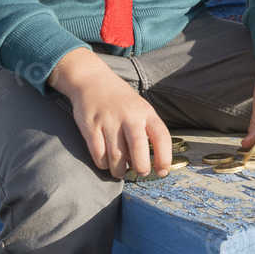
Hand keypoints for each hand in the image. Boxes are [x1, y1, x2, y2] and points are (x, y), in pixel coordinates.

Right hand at [53, 50, 172, 177]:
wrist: (93, 80)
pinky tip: (106, 162)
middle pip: (138, 148)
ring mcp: (109, 121)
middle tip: (140, 173)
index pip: (162, 137)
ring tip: (120, 171)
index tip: (162, 172)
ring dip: (119, 170)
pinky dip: (103, 164)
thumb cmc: (121, 101)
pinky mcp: (90, 126)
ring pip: (117, 156)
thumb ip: (148, 131)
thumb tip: (154, 161)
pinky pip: (98, 154)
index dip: (164, 158)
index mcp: (146, 112)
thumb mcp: (141, 108)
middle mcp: (129, 116)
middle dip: (141, 168)